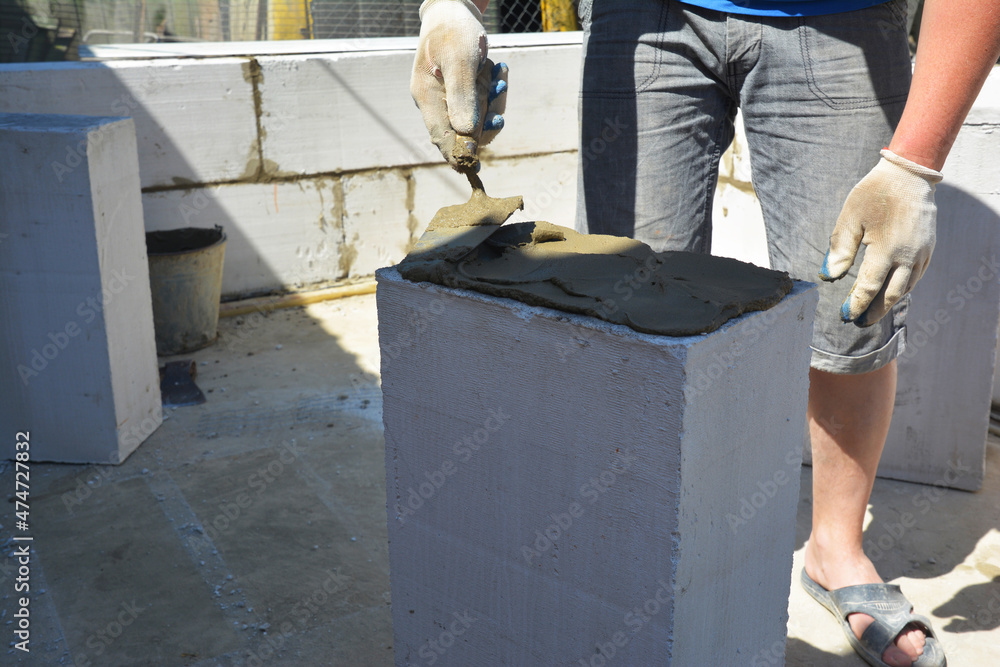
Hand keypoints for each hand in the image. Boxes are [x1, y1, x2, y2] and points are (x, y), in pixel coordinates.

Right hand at [411, 0, 507, 169]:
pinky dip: (495, 92)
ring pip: (476, 120)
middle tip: (499, 98)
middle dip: (486, 118)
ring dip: (494, 102)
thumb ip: (462, 95)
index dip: (458, 154)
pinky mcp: (462, 93)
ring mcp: (448, 99)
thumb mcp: (460, 59)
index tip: (475, 168)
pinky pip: (483, 105)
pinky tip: (500, 70)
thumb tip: (465, 132)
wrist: (454, 8)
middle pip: (462, 132)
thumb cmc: (454, 30)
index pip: (441, 137)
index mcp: (426, 97)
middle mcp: (434, 102)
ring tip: (500, 74)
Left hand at [820, 149, 942, 326]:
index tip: (845, 315)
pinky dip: (902, 288)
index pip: (870, 287)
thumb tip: (830, 275)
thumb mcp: (850, 218)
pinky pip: (916, 276)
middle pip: (891, 295)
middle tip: (859, 323)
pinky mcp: (929, 249)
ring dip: (889, 302)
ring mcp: (922, 253)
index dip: (856, 304)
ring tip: (872, 311)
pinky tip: (890, 291)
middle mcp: (909, 255)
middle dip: (874, 311)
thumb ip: (840, 249)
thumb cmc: (874, 194)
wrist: (909, 174)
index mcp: (887, 249)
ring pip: (906, 288)